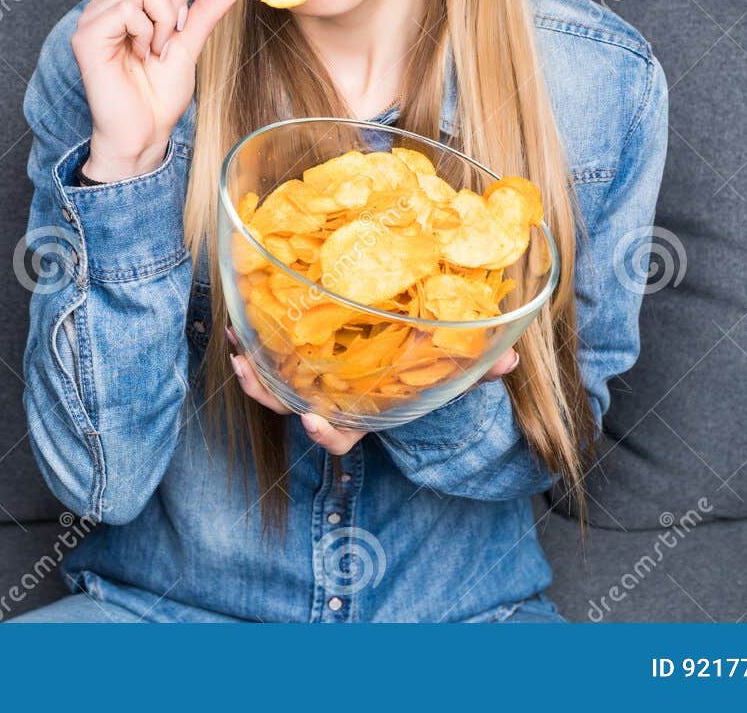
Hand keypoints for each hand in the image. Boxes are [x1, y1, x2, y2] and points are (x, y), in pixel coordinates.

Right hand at [72, 0, 251, 179]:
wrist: (144, 134)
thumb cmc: (159, 95)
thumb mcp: (191, 44)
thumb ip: (208, 9)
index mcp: (128, 1)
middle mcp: (107, 2)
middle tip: (179, 28)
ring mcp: (94, 17)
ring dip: (163, 19)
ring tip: (158, 50)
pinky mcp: (87, 35)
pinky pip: (126, 8)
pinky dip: (146, 32)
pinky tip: (143, 55)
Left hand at [225, 323, 521, 455]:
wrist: (403, 338)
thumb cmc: (424, 364)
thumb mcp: (451, 368)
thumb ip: (477, 367)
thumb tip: (509, 359)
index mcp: (363, 409)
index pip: (339, 435)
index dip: (323, 434)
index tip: (312, 419)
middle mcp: (331, 397)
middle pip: (290, 408)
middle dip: (266, 394)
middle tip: (249, 371)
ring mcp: (311, 375)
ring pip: (272, 381)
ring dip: (251, 366)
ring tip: (237, 343)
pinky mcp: (299, 346)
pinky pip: (269, 347)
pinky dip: (254, 334)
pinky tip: (244, 312)